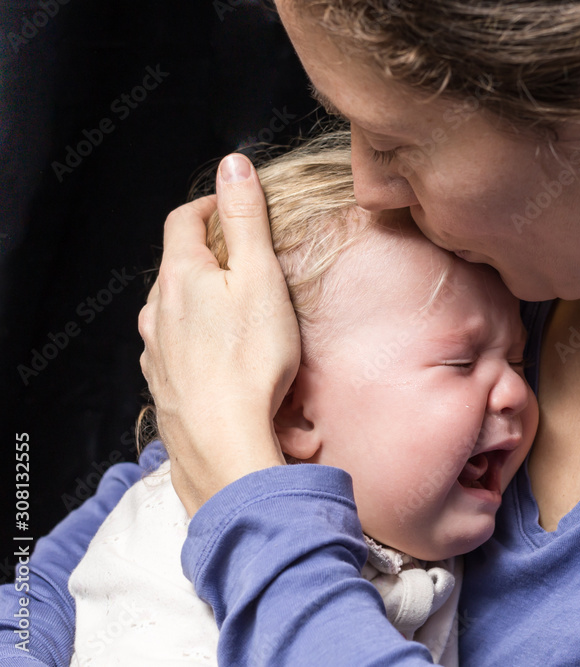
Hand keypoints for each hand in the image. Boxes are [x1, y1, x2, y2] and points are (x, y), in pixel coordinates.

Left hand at [139, 154, 297, 514]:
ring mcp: (156, 349)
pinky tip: (216, 351)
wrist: (223, 440)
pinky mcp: (164, 383)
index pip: (184, 221)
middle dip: (208, 253)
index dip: (210, 206)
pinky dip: (194, 335)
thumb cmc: (250, 359)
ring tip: (232, 306)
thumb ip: (246, 218)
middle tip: (243, 257)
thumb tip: (233, 164)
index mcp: (181, 276)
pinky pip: (174, 345)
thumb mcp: (259, 276)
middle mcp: (158, 309)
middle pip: (177, 264)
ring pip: (172, 307)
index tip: (234, 205)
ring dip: (198, 296)